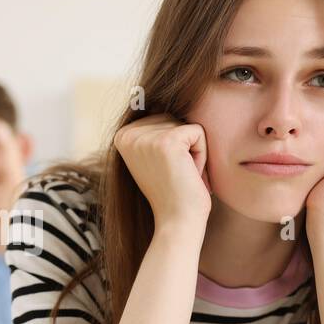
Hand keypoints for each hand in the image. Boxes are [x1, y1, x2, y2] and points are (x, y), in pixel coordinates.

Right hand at [114, 114, 210, 230]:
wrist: (176, 221)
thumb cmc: (171, 192)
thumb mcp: (153, 157)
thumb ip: (153, 131)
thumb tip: (158, 102)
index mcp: (122, 135)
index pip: (162, 118)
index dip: (173, 145)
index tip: (165, 170)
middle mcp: (129, 133)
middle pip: (174, 117)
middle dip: (184, 146)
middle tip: (175, 174)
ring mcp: (146, 137)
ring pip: (187, 125)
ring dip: (193, 152)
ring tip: (181, 175)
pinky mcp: (168, 141)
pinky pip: (199, 132)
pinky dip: (202, 155)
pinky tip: (189, 174)